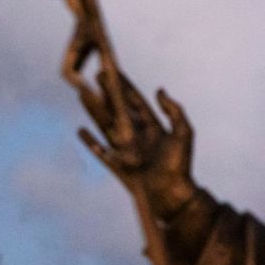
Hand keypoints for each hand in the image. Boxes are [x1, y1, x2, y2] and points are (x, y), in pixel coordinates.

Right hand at [77, 72, 198, 219]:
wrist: (172, 195)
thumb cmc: (180, 166)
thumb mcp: (183, 134)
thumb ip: (174, 111)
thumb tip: (159, 90)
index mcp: (153, 127)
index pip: (136, 101)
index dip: (125, 85)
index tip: (114, 70)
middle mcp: (138, 136)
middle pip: (118, 109)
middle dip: (108, 92)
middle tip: (96, 74)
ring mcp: (126, 150)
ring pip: (106, 126)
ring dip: (94, 110)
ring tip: (83, 94)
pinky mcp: (118, 165)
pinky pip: (101, 152)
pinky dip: (90, 142)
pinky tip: (81, 130)